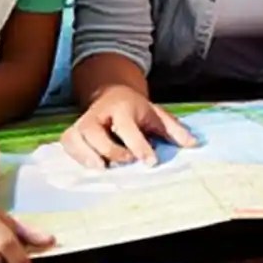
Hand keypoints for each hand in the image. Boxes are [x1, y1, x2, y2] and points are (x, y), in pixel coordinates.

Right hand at [60, 85, 196, 168]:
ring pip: (76, 136)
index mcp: (122, 107)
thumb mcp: (157, 114)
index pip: (127, 127)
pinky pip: (68, 143)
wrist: (112, 93)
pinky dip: (75, 156)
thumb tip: (194, 144)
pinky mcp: (73, 132)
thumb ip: (174, 130)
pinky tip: (89, 167)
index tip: (150, 162)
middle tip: (126, 161)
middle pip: (94, 130)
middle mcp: (99, 113)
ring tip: (101, 169)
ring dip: (86, 154)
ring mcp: (83, 122)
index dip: (138, 145)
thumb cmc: (136, 109)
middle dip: (109, 148)